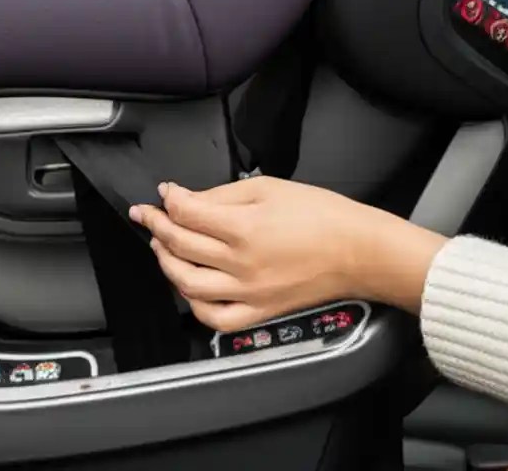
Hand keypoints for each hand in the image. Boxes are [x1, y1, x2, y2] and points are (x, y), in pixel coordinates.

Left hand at [127, 177, 445, 331]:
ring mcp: (248, 292)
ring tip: (162, 247)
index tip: (162, 192)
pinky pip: (215, 318)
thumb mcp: (269, 188)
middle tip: (148, 215)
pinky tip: (188, 287)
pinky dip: (193, 304)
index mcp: (244, 228)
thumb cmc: (322, 215)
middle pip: (180, 246)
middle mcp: (241, 264)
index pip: (186, 214)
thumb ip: (221, 195)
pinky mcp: (259, 312)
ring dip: (166, 263)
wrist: (358, 251)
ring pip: (188, 284)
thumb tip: (184, 197)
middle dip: (156, 226)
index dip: (167, 200)